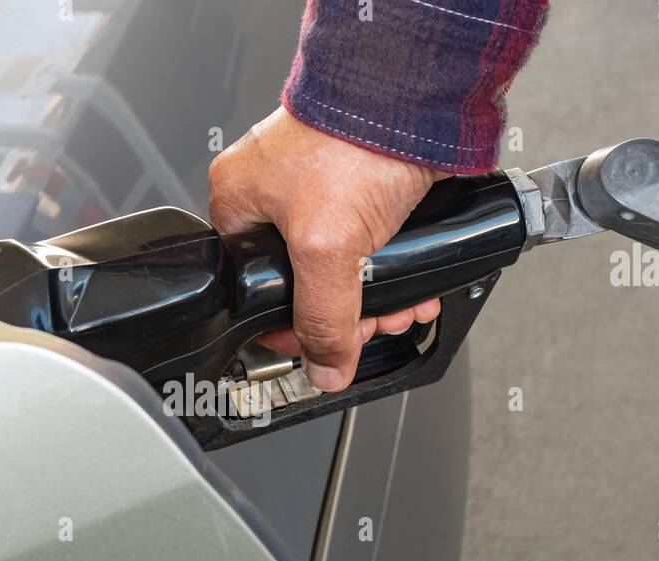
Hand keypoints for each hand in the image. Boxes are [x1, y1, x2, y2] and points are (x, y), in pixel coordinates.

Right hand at [208, 106, 449, 391]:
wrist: (419, 96)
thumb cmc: (356, 140)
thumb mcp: (327, 247)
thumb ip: (324, 317)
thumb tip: (324, 366)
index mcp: (239, 201)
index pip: (252, 286)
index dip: (288, 325)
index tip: (319, 346)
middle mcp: (274, 193)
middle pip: (304, 284)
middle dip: (345, 315)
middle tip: (370, 326)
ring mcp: (321, 188)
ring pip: (343, 268)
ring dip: (375, 298)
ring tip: (400, 309)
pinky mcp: (362, 185)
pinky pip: (372, 245)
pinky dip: (395, 270)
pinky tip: (415, 286)